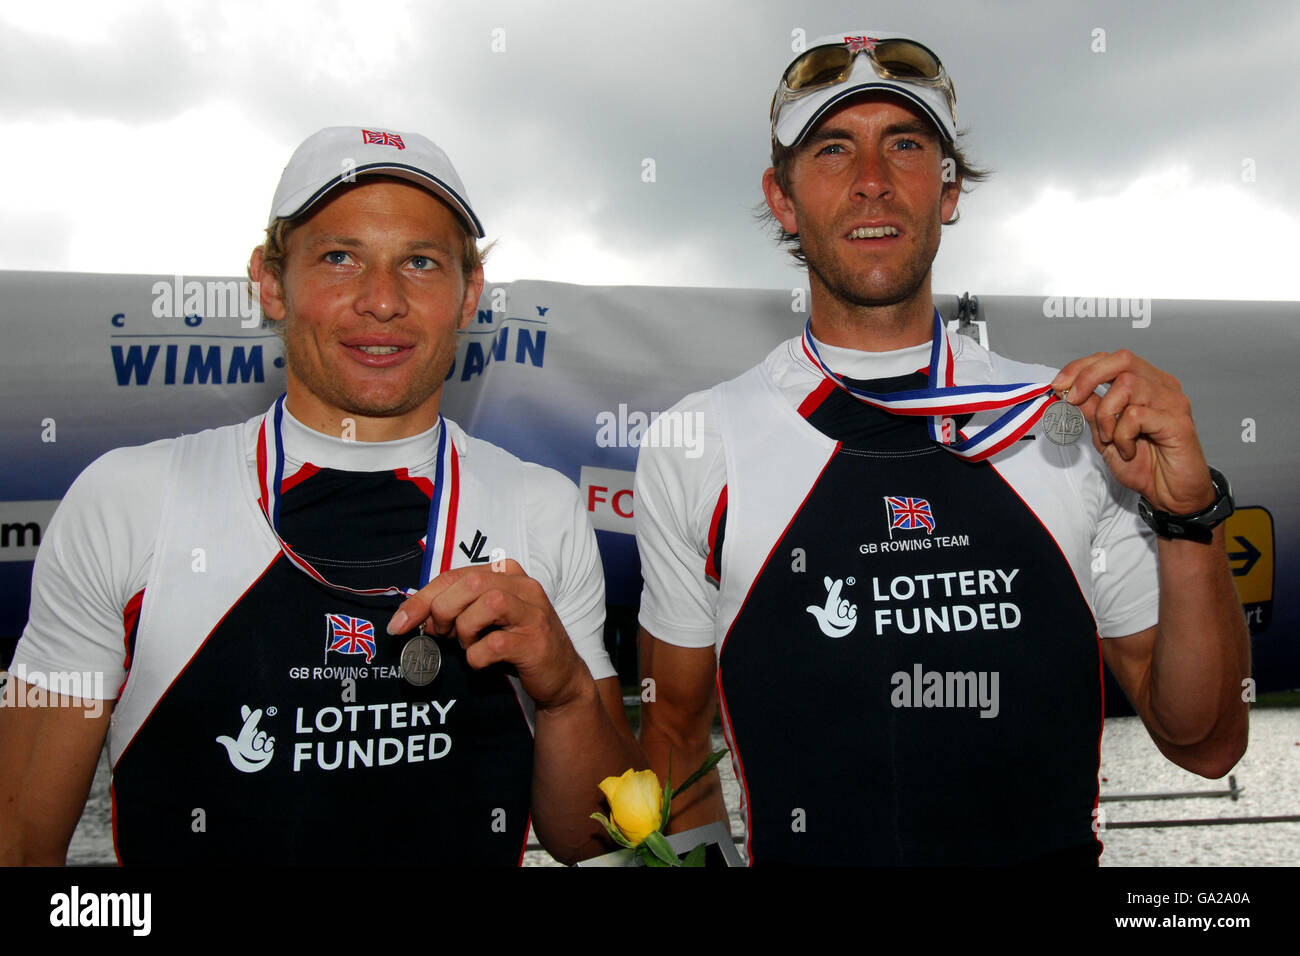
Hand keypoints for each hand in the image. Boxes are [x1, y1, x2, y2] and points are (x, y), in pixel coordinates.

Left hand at [387, 559, 589, 710]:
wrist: (560, 678)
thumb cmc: (516, 644)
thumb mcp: (483, 620)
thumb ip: (455, 609)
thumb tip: (414, 616)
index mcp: (507, 573)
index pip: (454, 575)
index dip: (422, 598)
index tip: (398, 623)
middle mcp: (524, 586)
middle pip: (469, 584)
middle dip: (443, 611)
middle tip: (441, 635)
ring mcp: (533, 612)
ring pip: (486, 605)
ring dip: (465, 631)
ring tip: (469, 645)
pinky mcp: (536, 641)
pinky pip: (493, 645)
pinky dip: (477, 657)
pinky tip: (483, 661)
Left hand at [1051, 350, 1214, 513]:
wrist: (1170, 493)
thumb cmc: (1143, 464)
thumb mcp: (1105, 434)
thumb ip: (1091, 410)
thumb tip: (1068, 390)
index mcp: (1146, 384)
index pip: (1111, 359)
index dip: (1081, 367)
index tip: (1059, 385)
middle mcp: (1162, 386)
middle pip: (1122, 360)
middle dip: (1088, 377)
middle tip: (1072, 400)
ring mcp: (1172, 401)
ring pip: (1126, 385)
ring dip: (1107, 415)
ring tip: (1111, 439)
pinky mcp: (1177, 420)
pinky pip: (1136, 415)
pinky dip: (1122, 435)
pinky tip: (1129, 450)